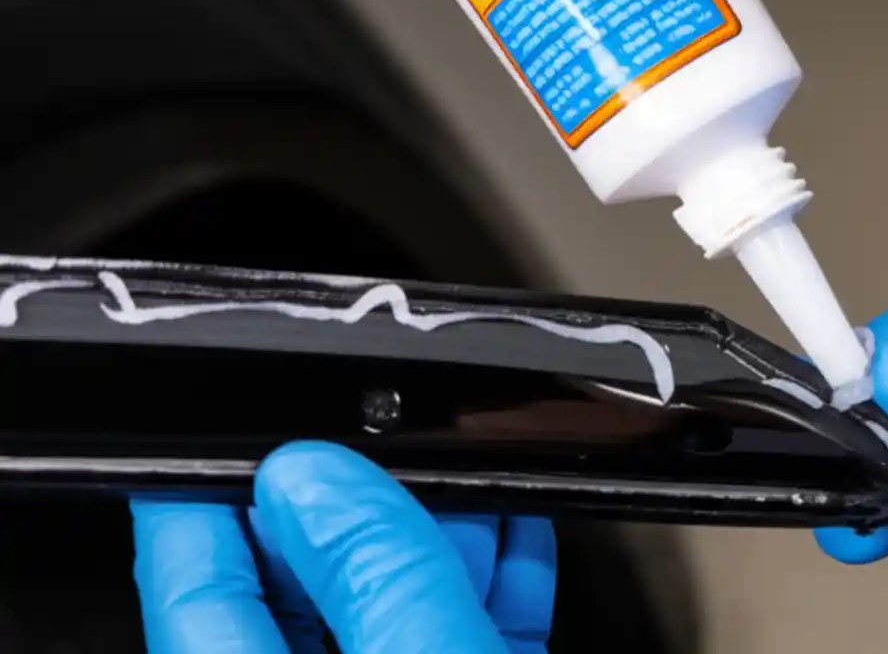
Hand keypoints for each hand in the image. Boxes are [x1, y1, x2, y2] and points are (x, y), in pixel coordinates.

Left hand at [132, 442, 555, 652]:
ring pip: (389, 603)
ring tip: (467, 468)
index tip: (214, 430)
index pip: (194, 597)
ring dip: (436, 530)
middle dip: (349, 501)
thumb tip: (314, 480)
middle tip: (376, 435)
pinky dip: (493, 579)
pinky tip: (518, 527)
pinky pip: (464, 630)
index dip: (197, 498)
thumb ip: (377, 577)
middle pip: (300, 588)